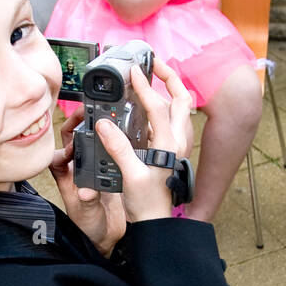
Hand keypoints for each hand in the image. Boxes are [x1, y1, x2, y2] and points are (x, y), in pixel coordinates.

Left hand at [49, 104, 126, 256]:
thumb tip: (86, 190)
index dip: (65, 143)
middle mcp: (78, 170)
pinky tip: (121, 132)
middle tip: (89, 110)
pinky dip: (112, 140)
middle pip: (73, 139)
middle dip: (79, 122)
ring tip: (106, 115)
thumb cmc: (88, 226)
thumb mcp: (85, 213)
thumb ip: (86, 201)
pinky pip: (108, 150)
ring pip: (91, 140)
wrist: (107, 237)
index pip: (59, 153)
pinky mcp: (109, 170)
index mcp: (67, 177)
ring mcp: (93, 169)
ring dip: (97, 127)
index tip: (76, 137)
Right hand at [95, 58, 192, 222]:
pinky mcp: (171, 151)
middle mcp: (178, 141)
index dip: (145, 87)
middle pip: (181, 99)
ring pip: (180, 109)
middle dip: (170, 77)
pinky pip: (172, 121)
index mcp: (169, 144)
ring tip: (152, 78)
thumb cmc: (146, 203)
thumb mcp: (130, 176)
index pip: (158, 106)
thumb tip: (104, 125)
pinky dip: (163, 106)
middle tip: (154, 64)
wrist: (156, 222)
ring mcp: (177, 145)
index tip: (133, 72)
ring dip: (169, 89)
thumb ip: (118, 148)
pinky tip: (146, 107)